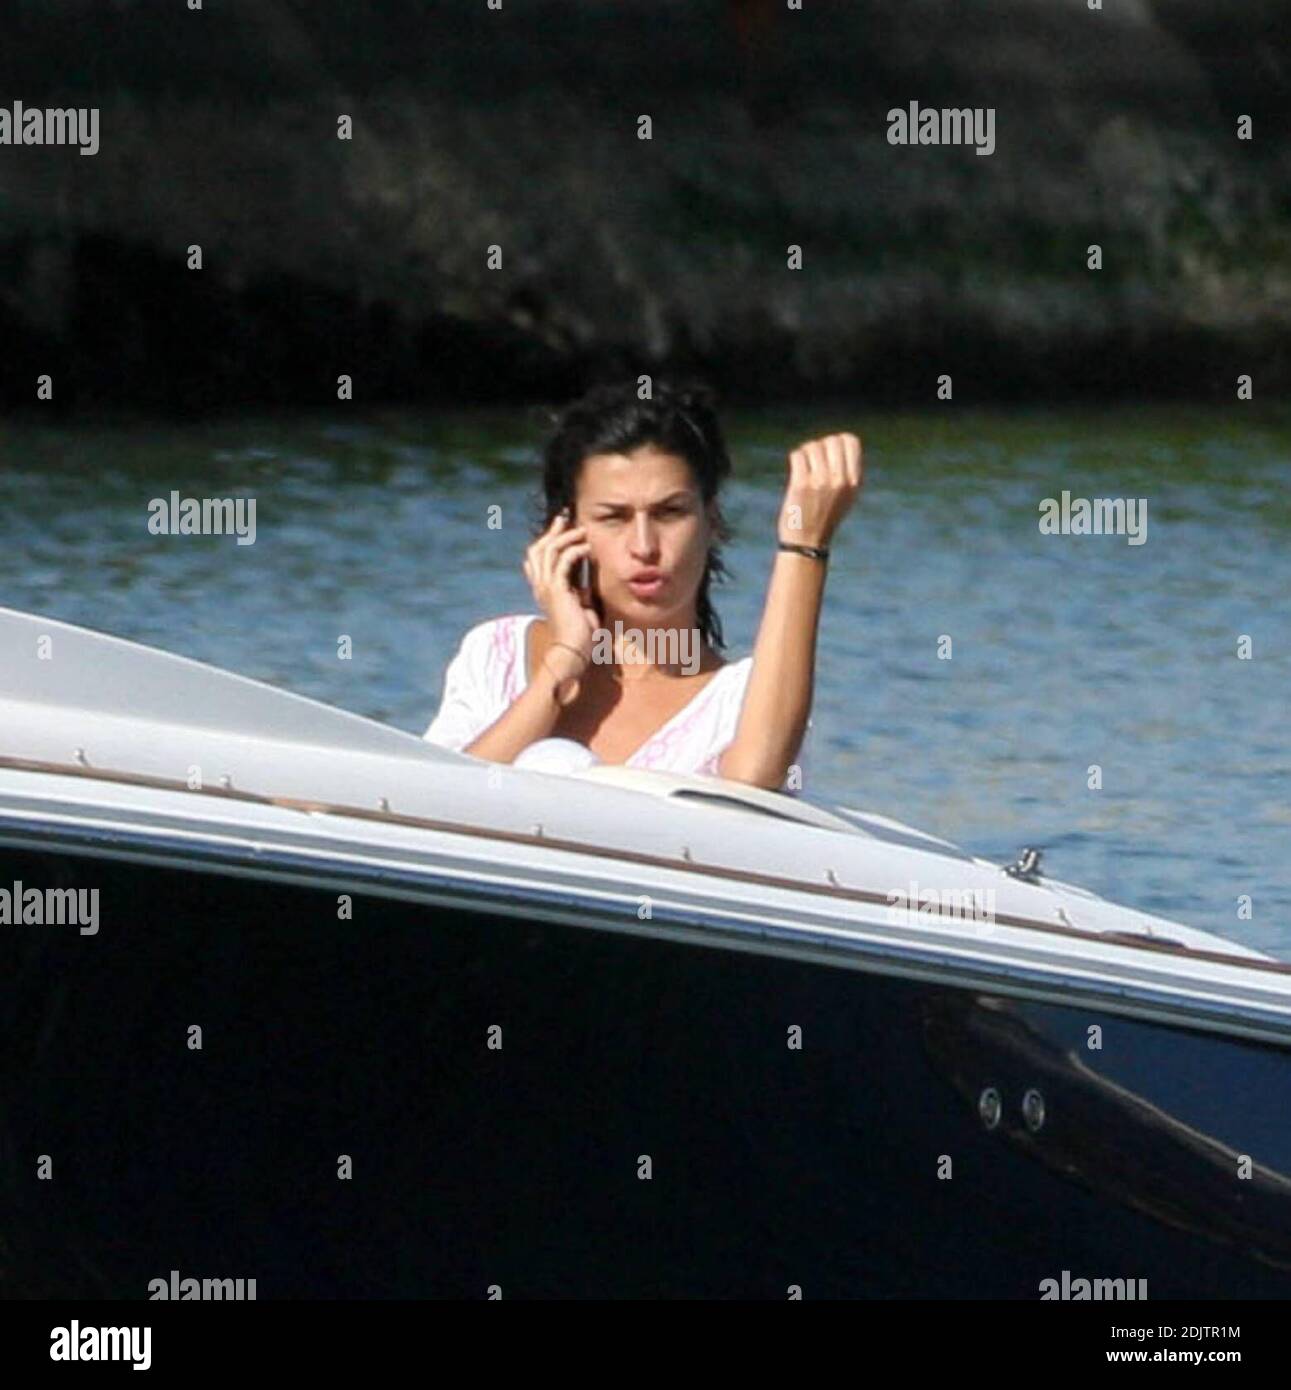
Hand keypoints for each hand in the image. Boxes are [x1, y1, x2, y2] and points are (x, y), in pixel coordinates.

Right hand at [522, 511, 599, 680]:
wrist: (573, 651)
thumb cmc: (580, 635)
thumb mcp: (580, 607)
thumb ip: (580, 592)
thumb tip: (587, 582)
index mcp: (544, 590)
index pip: (536, 558)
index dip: (547, 540)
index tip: (563, 528)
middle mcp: (541, 586)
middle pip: (538, 549)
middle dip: (552, 532)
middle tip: (566, 519)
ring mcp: (546, 587)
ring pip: (549, 550)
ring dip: (566, 538)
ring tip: (583, 532)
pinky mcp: (557, 590)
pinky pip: (564, 561)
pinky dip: (576, 551)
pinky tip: (588, 549)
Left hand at [777, 432, 861, 547]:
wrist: (807, 542)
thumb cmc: (825, 516)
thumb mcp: (847, 495)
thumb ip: (847, 470)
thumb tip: (839, 439)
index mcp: (854, 481)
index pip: (850, 440)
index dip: (837, 441)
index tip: (829, 453)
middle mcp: (840, 479)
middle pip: (831, 440)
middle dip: (820, 446)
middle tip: (814, 461)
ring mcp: (821, 481)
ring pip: (812, 446)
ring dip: (805, 453)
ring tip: (804, 468)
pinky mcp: (801, 484)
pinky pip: (798, 455)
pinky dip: (795, 459)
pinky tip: (796, 469)